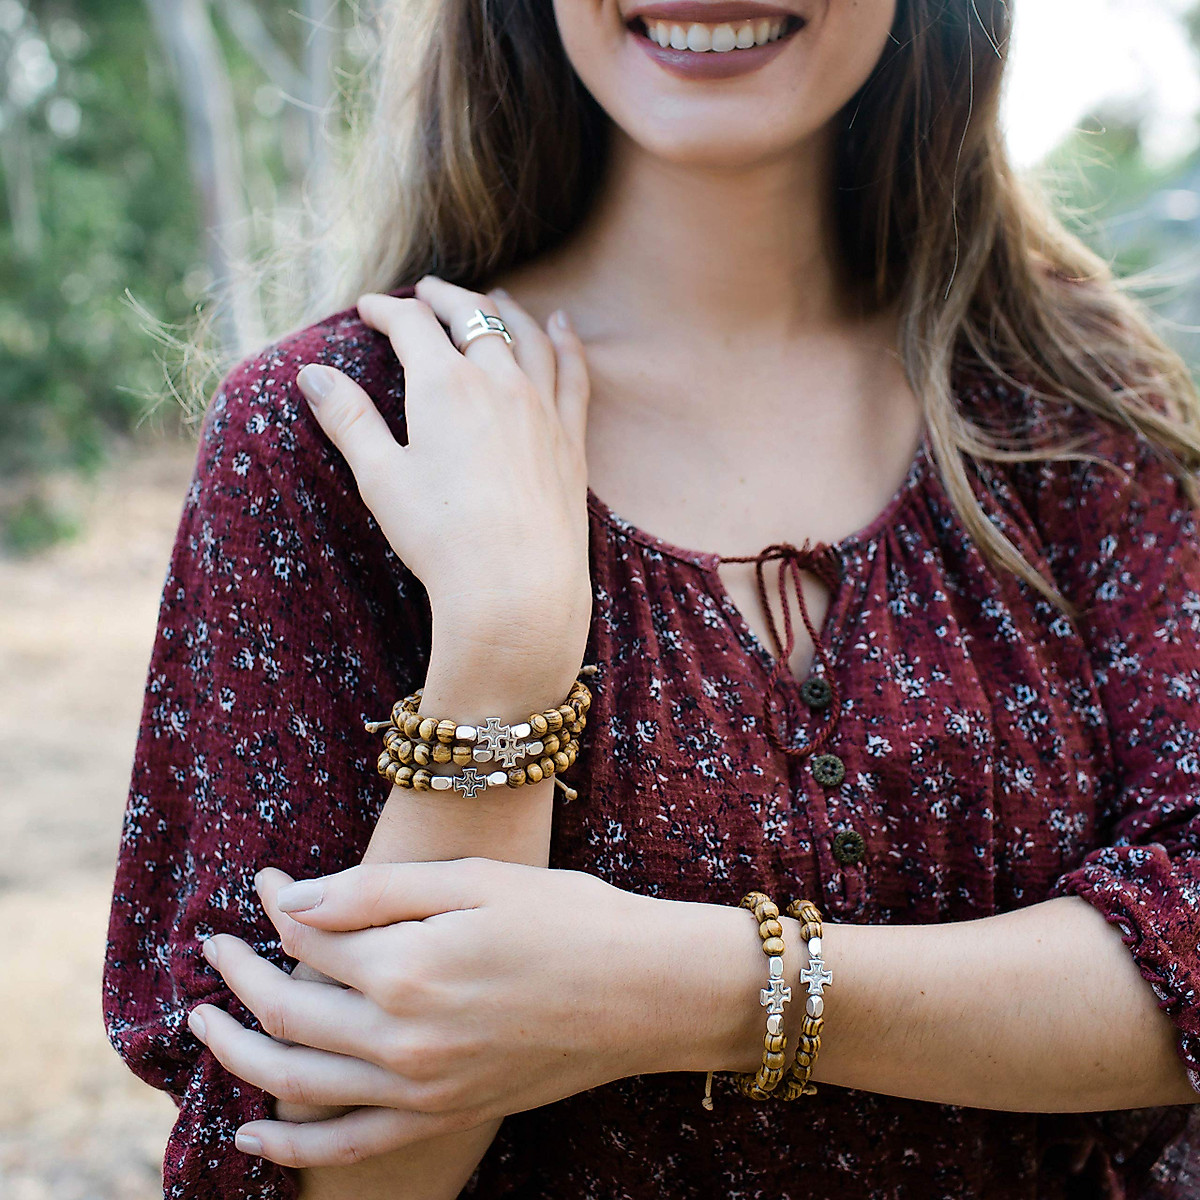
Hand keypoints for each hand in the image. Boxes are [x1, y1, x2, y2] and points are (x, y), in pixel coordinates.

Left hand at [187, 859, 720, 1168]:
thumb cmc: (567, 918)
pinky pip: (349, 1144)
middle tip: (214, 946)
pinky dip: (293, 1145)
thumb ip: (375, 891)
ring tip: (204, 1024)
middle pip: (288, 1009)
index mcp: (408, 966)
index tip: (264, 881)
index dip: (277, 906)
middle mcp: (402, 1038)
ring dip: (239, 1052)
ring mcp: (421, 1089)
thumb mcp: (474, 881)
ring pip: (298, 1080)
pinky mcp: (443, 1117)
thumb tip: (290, 899)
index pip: (309, 935)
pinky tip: (255, 1135)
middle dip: (239, 974)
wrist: (646, 991)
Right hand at [295, 276, 593, 642]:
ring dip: (506, 309)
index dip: (385, 310)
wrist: (517, 588)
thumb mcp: (381, 477)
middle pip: (472, 316)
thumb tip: (311, 374)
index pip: (411, 325)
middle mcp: (498, 382)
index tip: (368, 308)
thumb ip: (348, 419)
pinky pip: (572, 372)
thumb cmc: (442, 538)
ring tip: (494, 297)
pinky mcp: (570, 438)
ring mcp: (541, 407)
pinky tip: (562, 327)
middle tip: (426, 291)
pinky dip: (565, 342)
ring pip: (527, 335)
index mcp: (444, 385)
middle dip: (444, 297)